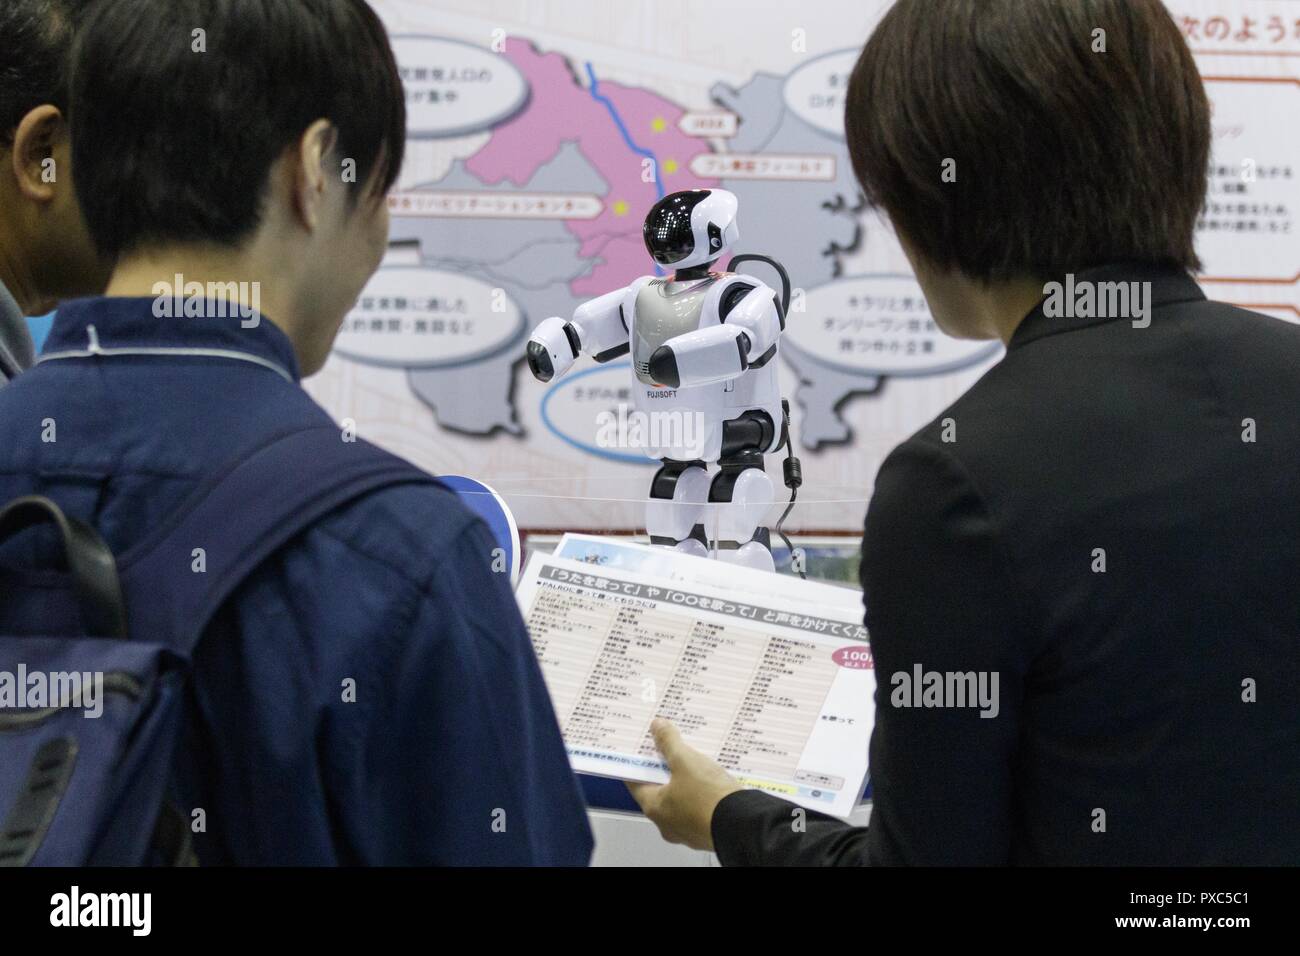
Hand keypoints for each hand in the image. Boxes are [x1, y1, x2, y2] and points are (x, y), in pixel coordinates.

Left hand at [626, 718, 743, 850]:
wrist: (743, 824)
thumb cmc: (709, 798)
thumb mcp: (686, 761)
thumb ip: (669, 742)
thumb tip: (658, 727)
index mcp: (654, 808)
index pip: (635, 781)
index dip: (638, 761)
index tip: (643, 746)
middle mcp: (667, 823)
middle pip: (659, 789)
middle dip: (665, 768)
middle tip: (670, 748)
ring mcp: (688, 830)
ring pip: (680, 799)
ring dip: (685, 781)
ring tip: (694, 760)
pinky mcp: (707, 830)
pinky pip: (699, 807)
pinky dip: (701, 793)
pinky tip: (711, 779)